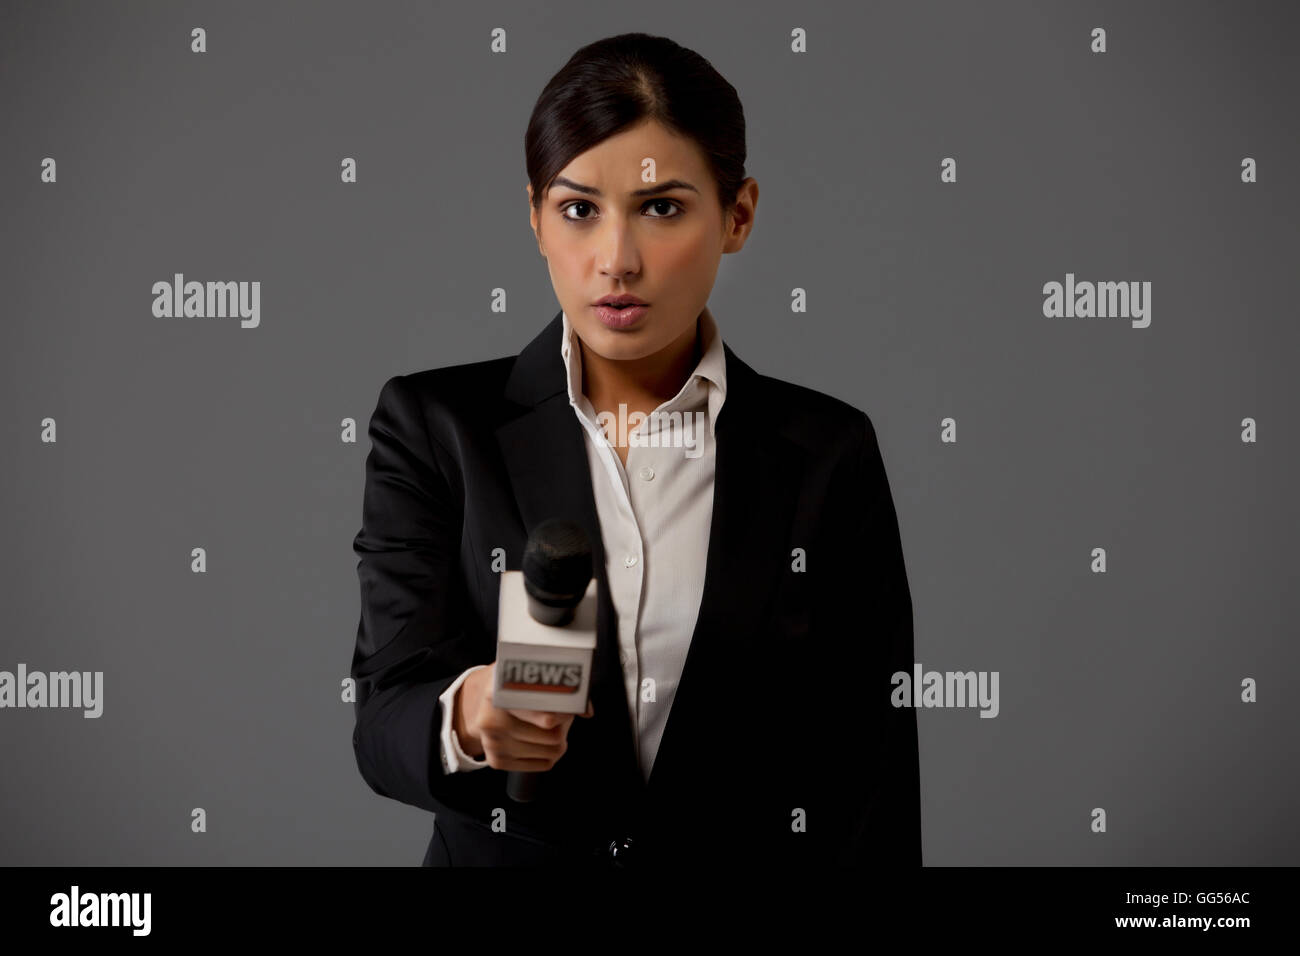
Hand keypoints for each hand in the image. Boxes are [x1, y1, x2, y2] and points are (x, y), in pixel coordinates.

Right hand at [454, 661, 593, 771]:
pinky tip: (541, 739)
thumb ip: (560, 687)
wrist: (480, 704)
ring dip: (559, 739)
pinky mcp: (497, 761)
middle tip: (560, 714)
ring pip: (552, 750)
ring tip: (549, 726)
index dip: (565, 711)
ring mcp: (493, 742)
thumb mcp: (527, 674)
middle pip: (553, 735)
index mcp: (499, 691)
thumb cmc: (512, 687)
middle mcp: (492, 718)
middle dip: (564, 724)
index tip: (572, 706)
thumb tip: (586, 710)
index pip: (545, 714)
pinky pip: (544, 764)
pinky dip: (549, 753)